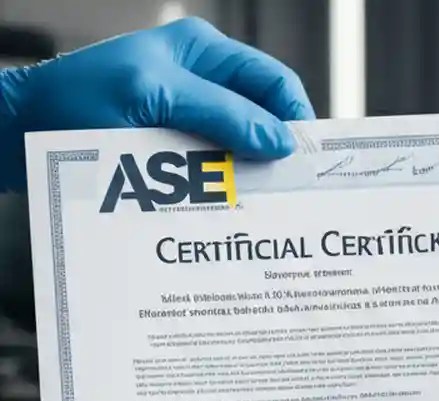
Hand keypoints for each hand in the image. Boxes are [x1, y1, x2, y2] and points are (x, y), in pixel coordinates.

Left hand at [0, 16, 313, 191]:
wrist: (17, 133)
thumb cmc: (71, 102)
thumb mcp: (153, 96)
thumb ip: (221, 114)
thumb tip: (280, 140)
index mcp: (203, 52)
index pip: (275, 82)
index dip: (296, 118)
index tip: (307, 159)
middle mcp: (202, 82)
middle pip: (263, 119)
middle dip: (274, 153)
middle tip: (288, 189)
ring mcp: (187, 118)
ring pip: (240, 151)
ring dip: (246, 178)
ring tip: (254, 203)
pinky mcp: (172, 151)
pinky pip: (212, 171)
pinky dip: (218, 190)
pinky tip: (220, 207)